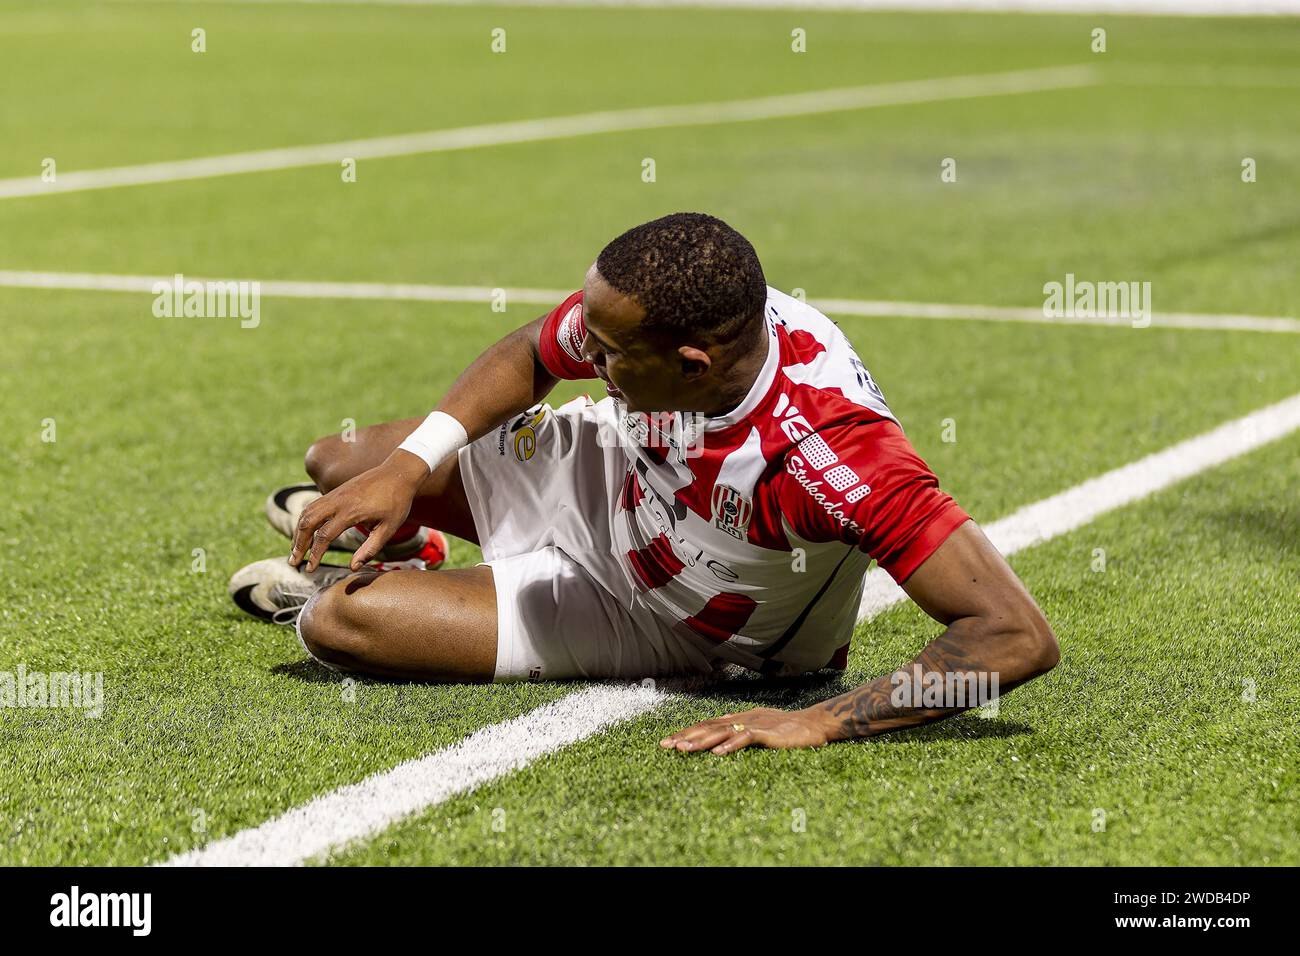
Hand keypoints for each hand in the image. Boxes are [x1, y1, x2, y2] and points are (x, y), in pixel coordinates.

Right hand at [289, 452, 426, 571]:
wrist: (399, 473)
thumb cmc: (397, 502)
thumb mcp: (389, 529)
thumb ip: (370, 549)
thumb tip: (353, 567)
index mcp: (351, 512)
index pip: (324, 536)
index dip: (314, 555)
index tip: (310, 569)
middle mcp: (338, 501)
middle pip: (307, 523)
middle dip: (298, 544)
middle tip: (293, 563)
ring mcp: (335, 494)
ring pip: (306, 513)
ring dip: (298, 532)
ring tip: (296, 551)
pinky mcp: (335, 491)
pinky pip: (313, 506)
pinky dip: (304, 520)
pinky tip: (304, 533)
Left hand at [659, 706, 835, 754]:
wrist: (815, 724)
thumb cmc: (788, 730)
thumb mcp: (760, 729)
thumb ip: (741, 732)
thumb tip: (720, 741)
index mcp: (740, 718)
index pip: (708, 724)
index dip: (688, 731)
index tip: (669, 741)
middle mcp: (743, 718)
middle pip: (709, 726)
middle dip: (686, 736)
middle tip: (665, 745)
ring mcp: (755, 724)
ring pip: (722, 731)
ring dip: (701, 741)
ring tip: (683, 749)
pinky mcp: (768, 733)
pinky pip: (746, 738)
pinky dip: (731, 745)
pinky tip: (718, 753)